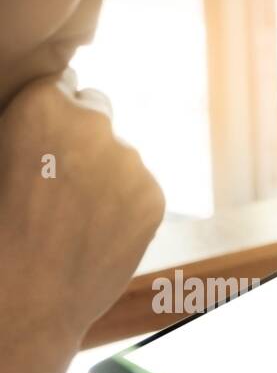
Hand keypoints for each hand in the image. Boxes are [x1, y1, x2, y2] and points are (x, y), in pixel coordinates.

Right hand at [0, 69, 163, 348]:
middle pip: (97, 110)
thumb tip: (61, 100)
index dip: (54, 112)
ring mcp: (130, 160)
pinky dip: (127, 203)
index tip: (46, 138)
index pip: (64, 83)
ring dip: (107, 171)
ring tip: (76, 213)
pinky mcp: (154, 195)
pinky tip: (99, 230)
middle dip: (84, 134)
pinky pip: (140, 188)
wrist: (27, 290)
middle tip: (63, 175)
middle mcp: (94, 123)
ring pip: (122, 153)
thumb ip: (31, 123)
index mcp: (45, 101)